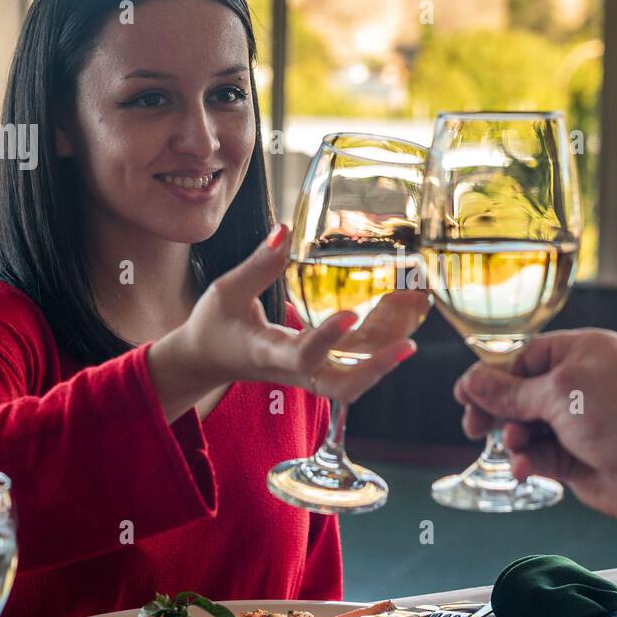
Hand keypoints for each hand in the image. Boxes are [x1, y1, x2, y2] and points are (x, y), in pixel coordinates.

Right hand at [149, 224, 425, 420]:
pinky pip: (347, 373)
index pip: (303, 353)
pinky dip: (373, 359)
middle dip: (374, 370)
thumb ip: (259, 263)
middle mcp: (291, 370)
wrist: (205, 361)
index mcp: (268, 352)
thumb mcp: (228, 290)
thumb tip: (285, 229)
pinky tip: (397, 334)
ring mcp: (304, 376)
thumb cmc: (214, 324)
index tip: (351, 314)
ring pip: (349, 387)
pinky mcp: (313, 372)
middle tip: (407, 345)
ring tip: (411, 340)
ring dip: (381, 367)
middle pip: (339, 387)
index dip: (327, 337)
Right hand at [454, 329, 616, 543]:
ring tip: (514, 446)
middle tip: (474, 426)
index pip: (526, 355)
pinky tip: (524, 469)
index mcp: (584, 351)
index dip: (493, 373)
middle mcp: (581, 383)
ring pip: (525, 425)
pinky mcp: (574, 455)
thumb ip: (509, 391)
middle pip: (520, 391)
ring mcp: (578, 421)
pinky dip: (526, 460)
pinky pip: (537, 453)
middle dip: (497, 409)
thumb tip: (471, 382)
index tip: (464, 392)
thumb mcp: (558, 393)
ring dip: (514, 437)